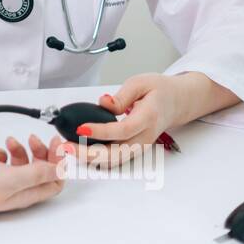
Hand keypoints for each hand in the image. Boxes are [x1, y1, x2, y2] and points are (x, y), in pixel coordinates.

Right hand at [0, 132, 66, 213]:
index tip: (56, 144)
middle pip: (40, 170)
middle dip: (41, 152)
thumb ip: (38, 173)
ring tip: (10, 142)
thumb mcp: (13, 178)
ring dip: (20, 150)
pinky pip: (4, 163)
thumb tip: (62, 170)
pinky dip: (4, 153)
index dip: (59, 163)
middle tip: (34, 138)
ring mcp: (3, 183)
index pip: (54, 181)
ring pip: (22, 164)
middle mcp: (17, 190)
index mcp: (27, 194)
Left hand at [62, 72, 187, 168]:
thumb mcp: (140, 83)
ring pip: (115, 161)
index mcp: (148, 118)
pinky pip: (116, 159)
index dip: (100, 131)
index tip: (80, 128)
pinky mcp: (135, 150)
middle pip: (116, 154)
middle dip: (89, 153)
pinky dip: (97, 158)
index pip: (123, 130)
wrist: (177, 102)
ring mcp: (140, 146)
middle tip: (67, 146)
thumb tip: (104, 103)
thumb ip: (121, 96)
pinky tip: (81, 150)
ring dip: (91, 158)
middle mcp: (145, 137)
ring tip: (69, 149)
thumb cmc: (160, 91)